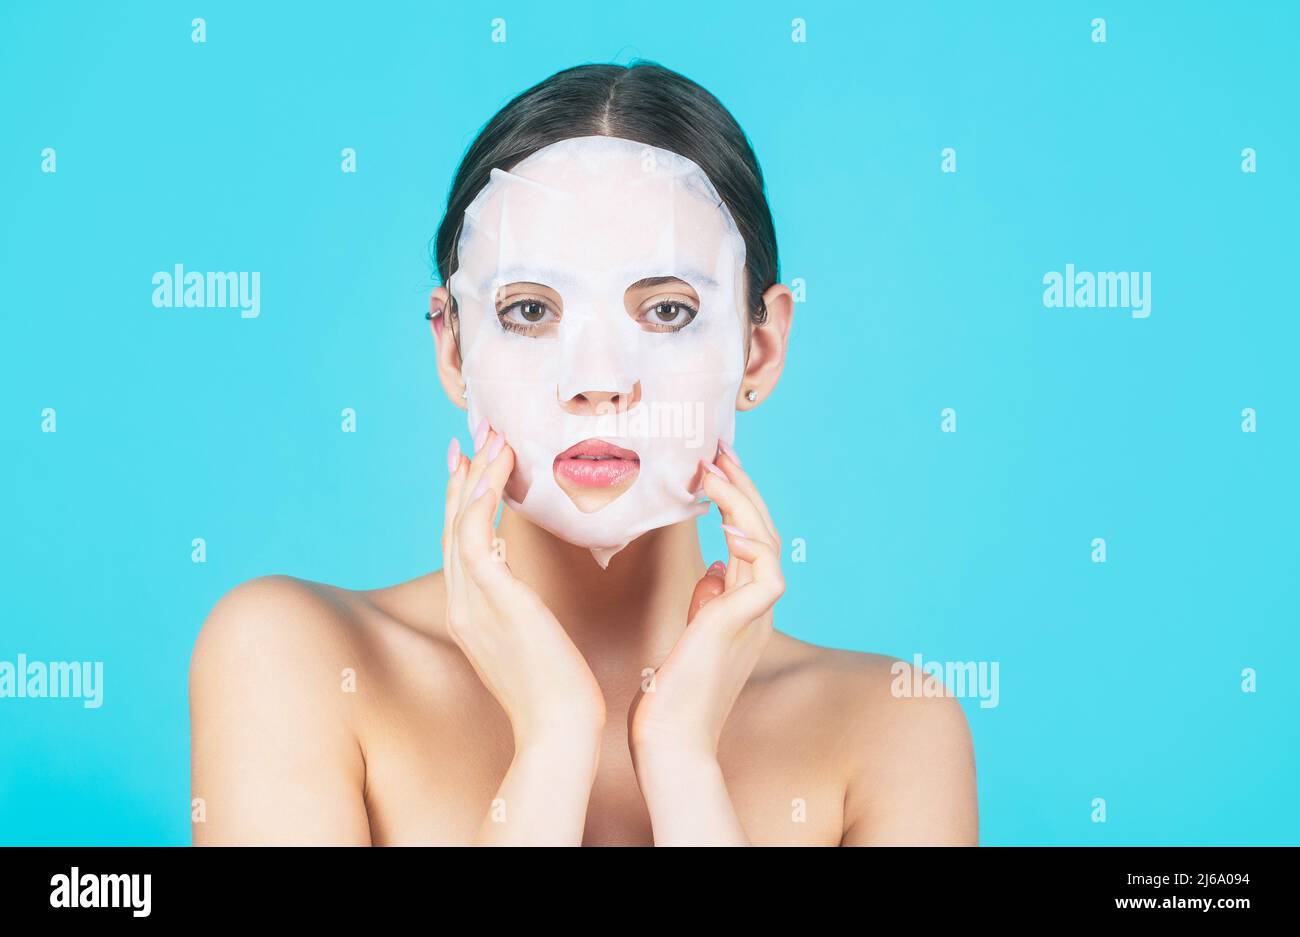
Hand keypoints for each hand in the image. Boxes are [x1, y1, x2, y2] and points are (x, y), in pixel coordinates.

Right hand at [443, 423, 606, 747]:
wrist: (560, 731)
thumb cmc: (562, 695)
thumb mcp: (537, 645)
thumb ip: (527, 615)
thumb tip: (537, 598)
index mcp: (470, 617)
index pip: (459, 548)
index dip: (460, 503)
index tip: (470, 467)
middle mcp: (461, 606)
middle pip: (450, 528)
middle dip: (460, 479)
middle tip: (473, 436)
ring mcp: (470, 602)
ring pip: (458, 522)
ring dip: (473, 475)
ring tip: (492, 438)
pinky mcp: (491, 597)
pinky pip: (475, 531)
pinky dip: (482, 493)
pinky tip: (500, 467)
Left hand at [627, 444, 784, 765]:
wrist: (670, 743)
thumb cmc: (669, 698)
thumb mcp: (689, 636)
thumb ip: (707, 602)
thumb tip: (713, 570)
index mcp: (743, 608)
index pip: (747, 540)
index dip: (734, 501)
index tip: (711, 467)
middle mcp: (756, 607)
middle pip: (761, 531)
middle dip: (741, 487)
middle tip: (718, 447)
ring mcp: (756, 615)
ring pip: (766, 540)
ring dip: (742, 499)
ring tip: (716, 465)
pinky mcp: (745, 622)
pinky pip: (765, 568)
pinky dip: (749, 536)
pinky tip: (723, 515)